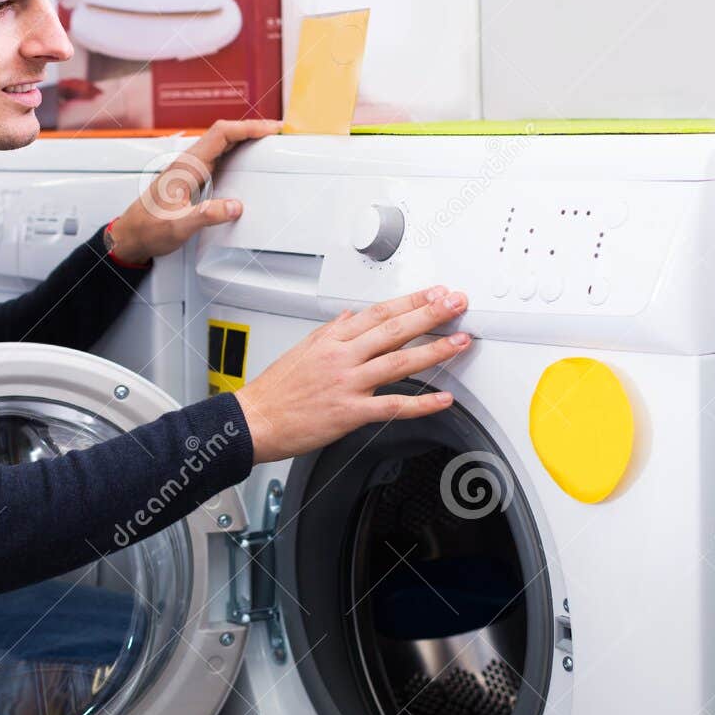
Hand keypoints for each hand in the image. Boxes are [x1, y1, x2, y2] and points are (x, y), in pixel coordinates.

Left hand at [105, 118, 280, 264]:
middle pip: (225, 133)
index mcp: (186, 166)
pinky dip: (237, 151)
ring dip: (245, 138)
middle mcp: (188, 163)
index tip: (270, 129)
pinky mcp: (192, 178)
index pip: (221, 134)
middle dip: (252, 129)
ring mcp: (190, 169)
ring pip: (222, 143)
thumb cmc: (148, 229)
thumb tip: (234, 207)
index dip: (248, 128)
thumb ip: (206, 216)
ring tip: (268, 140)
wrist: (131, 235)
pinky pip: (218, 156)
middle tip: (277, 132)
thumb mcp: (178, 226)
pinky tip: (246, 158)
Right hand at [234, 286, 471, 462]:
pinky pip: (392, 406)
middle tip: (457, 303)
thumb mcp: (301, 349)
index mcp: (331, 339)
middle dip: (430, 314)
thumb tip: (350, 316)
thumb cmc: (275, 390)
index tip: (434, 293)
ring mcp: (347, 384)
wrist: (255, 421)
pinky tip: (442, 399)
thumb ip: (330, 331)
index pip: (378, 312)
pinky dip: (421, 404)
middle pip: (393, 330)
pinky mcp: (350, 412)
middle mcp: (342, 357)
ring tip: (460, 341)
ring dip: (434, 350)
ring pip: (398, 362)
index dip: (410, 300)